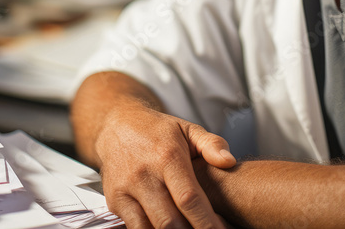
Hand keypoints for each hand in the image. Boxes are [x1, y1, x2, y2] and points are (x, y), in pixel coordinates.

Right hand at [94, 99, 236, 227]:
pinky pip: (135, 228)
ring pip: (151, 228)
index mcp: (167, 156)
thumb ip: (212, 144)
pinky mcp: (115, 201)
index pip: (188, 198)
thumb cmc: (157, 131)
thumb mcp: (188, 129)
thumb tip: (229, 161)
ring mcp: (126, 190)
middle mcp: (144, 174)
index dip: (206, 221)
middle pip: (170, 220)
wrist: (116, 126)